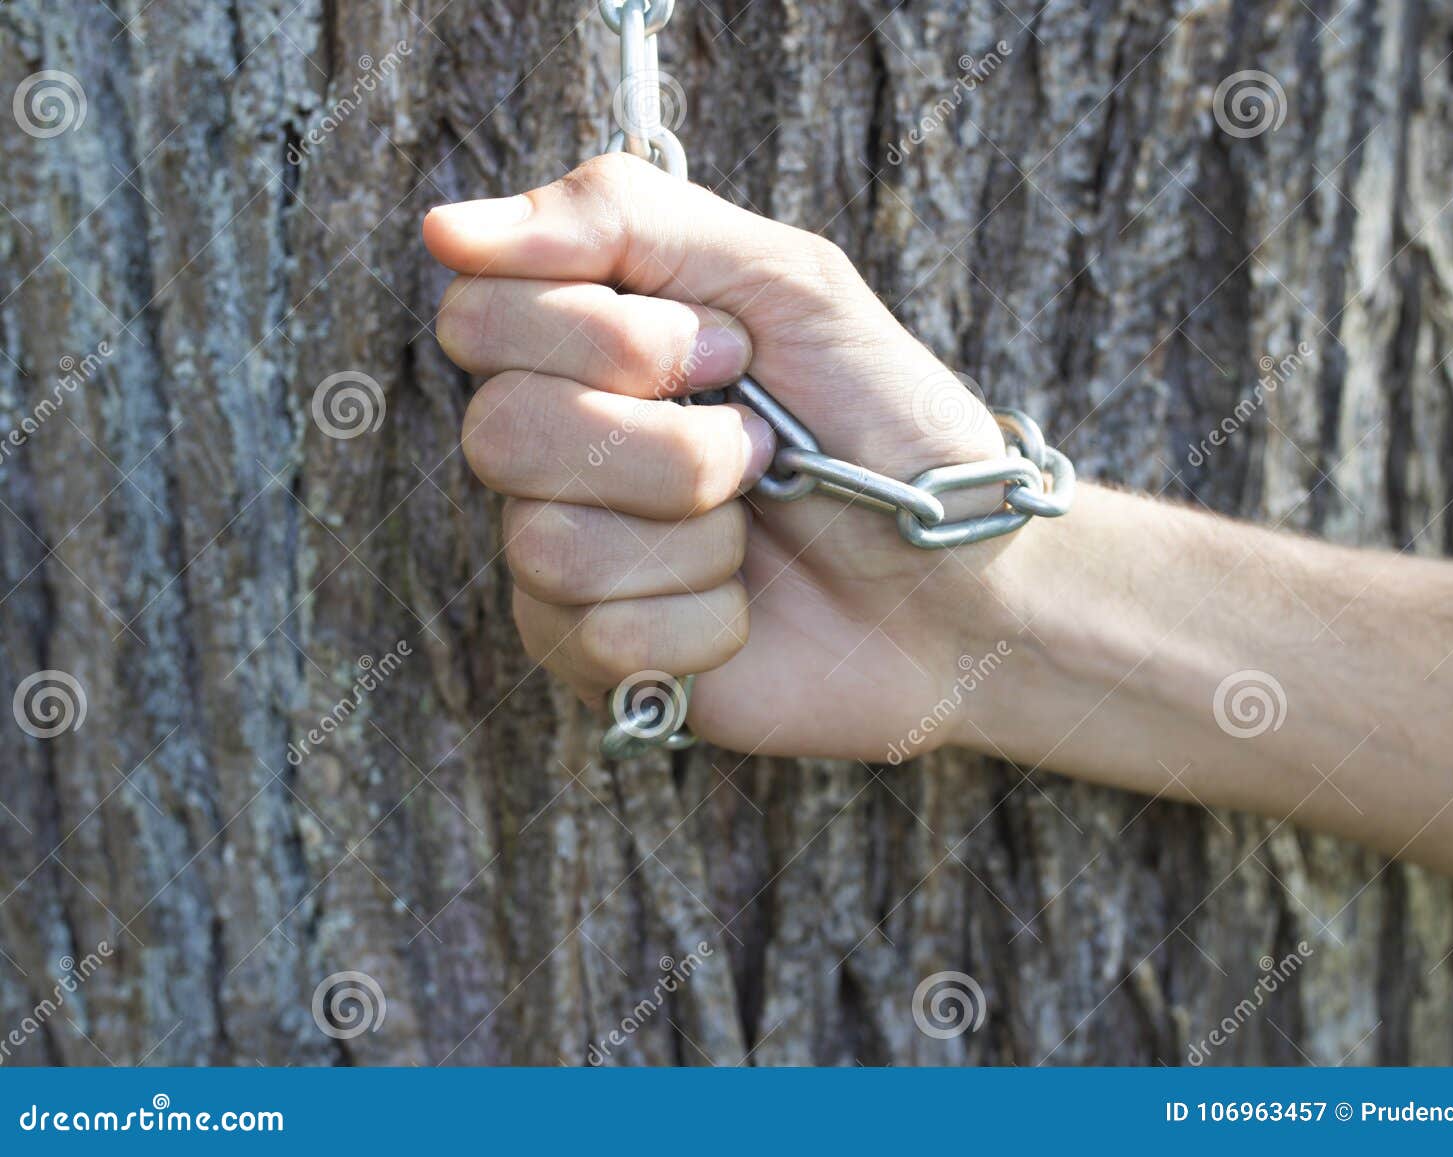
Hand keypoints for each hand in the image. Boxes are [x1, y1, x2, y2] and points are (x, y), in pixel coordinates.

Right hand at [423, 154, 1035, 759]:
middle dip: (669, 444)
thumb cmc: (883, 423)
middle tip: (762, 448)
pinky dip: (709, 617)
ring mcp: (565, 557)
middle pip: (497, 433)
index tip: (731, 349)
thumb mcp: (786, 279)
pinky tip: (748, 606)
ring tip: (757, 527)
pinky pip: (601, 635)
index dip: (604, 336)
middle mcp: (555, 447)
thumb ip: (626, 221)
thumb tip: (447, 225)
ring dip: (694, 533)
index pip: (479, 314)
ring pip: (547, 543)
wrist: (958, 581)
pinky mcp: (595, 656)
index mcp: (586, 344)